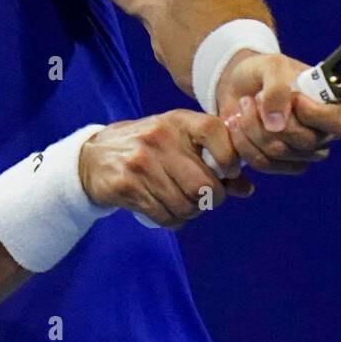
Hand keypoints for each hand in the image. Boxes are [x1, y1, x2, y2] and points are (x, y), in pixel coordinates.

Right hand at [78, 110, 254, 228]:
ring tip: (182, 204)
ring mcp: (141, 162)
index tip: (228, 172)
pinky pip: (164, 216)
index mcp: (178, 121)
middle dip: (210, 199)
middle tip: (204, 198)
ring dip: (190, 212)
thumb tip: (246, 188)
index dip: (229, 157)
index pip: (215, 131)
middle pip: (203, 184)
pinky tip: (166, 210)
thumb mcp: (179, 143)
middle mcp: (160, 137)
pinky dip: (172, 220)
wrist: (94, 157)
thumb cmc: (149, 149)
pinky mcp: (126, 185)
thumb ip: (214, 160)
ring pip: (185, 204)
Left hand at [215, 51, 340, 174]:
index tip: (291, 95)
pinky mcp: (284, 164)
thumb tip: (276, 125)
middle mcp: (326, 132)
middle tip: (255, 97)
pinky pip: (264, 163)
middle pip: (305, 141)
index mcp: (337, 104)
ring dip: (252, 128)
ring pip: (280, 153)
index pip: (335, 122)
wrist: (240, 85)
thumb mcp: (272, 66)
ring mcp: (307, 152)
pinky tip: (236, 124)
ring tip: (243, 105)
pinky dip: (244, 143)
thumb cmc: (265, 71)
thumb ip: (277, 89)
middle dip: (272, 118)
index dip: (310, 113)